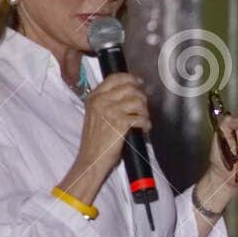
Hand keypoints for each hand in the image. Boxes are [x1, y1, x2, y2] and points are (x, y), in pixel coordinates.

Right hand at [57, 73, 150, 204]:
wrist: (91, 159)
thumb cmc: (96, 139)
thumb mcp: (96, 114)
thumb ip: (109, 101)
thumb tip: (132, 91)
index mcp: (94, 97)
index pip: (115, 78)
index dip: (131, 78)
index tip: (139, 82)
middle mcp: (101, 101)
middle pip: (131, 88)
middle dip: (142, 98)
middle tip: (142, 109)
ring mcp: (110, 111)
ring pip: (138, 102)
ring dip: (145, 112)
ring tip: (142, 121)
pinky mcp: (120, 123)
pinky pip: (142, 118)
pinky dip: (146, 124)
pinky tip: (143, 129)